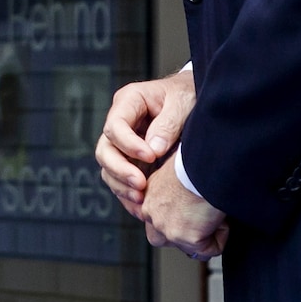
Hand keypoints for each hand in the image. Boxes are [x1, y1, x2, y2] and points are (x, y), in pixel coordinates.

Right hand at [96, 72, 196, 212]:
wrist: (195, 99)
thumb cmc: (188, 95)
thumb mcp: (182, 102)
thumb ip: (168, 124)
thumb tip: (154, 150)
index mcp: (129, 102)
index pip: (115, 125)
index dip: (128, 144)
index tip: (151, 157)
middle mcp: (120, 122)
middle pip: (104, 150)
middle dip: (120, 170)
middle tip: (140, 184)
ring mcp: (123, 143)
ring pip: (108, 168)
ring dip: (122, 186)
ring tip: (142, 199)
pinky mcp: (131, 160)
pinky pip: (120, 180)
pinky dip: (128, 194)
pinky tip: (142, 206)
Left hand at [133, 154, 228, 258]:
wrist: (207, 160)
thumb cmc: (196, 158)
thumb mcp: (175, 168)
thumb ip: (172, 187)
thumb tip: (185, 197)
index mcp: (146, 195)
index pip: (158, 220)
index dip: (181, 219)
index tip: (194, 212)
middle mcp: (151, 214)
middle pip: (170, 238)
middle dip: (191, 233)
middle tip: (206, 216)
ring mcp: (167, 229)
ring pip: (191, 246)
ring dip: (207, 234)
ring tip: (215, 213)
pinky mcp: (187, 238)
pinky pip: (210, 249)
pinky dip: (222, 236)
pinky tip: (221, 216)